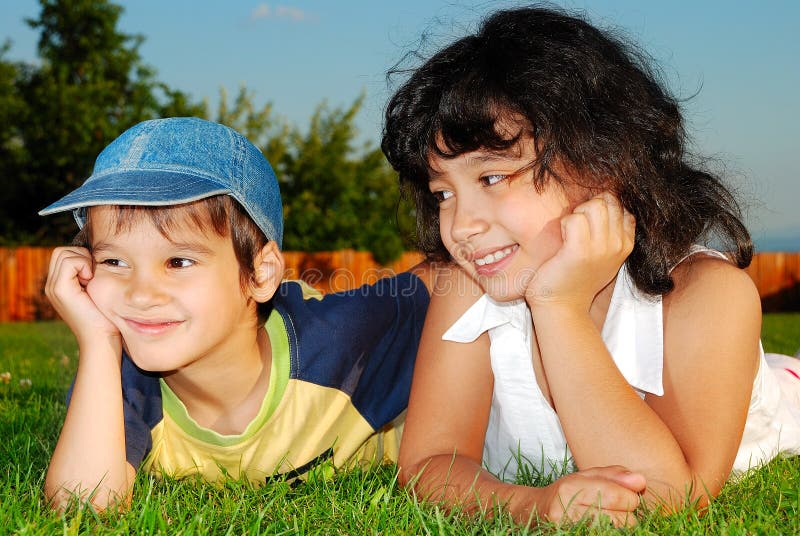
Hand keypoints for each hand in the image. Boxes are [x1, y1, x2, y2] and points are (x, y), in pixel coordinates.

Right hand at [45, 247, 120, 349]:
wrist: (101, 338)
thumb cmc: (105, 316)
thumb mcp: (97, 290)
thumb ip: (90, 275)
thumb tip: (99, 256)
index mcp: (59, 285)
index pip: (64, 254)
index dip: (82, 257)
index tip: (95, 274)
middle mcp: (51, 285)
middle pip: (61, 251)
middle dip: (81, 256)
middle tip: (94, 275)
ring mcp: (53, 287)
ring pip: (63, 253)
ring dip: (83, 261)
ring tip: (92, 279)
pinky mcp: (59, 289)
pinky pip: (69, 262)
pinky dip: (83, 265)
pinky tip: (91, 280)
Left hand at [524, 193, 634, 310]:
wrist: (563, 306)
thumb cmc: (578, 279)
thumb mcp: (605, 256)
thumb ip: (612, 231)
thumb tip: (607, 199)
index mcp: (626, 244)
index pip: (621, 206)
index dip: (602, 206)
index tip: (589, 223)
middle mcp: (617, 245)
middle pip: (608, 201)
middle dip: (588, 206)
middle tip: (576, 226)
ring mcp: (600, 248)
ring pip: (592, 206)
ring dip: (576, 214)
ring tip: (569, 233)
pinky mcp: (580, 251)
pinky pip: (574, 219)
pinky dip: (565, 223)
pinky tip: (562, 239)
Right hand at [537, 466, 644, 526]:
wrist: (535, 512)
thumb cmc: (566, 492)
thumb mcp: (586, 476)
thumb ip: (614, 475)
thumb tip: (640, 481)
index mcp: (571, 487)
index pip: (621, 497)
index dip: (630, 497)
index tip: (623, 496)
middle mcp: (567, 511)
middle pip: (624, 520)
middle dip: (627, 514)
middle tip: (614, 510)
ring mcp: (568, 530)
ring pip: (619, 533)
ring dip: (621, 527)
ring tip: (607, 519)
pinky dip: (611, 531)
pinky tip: (603, 527)